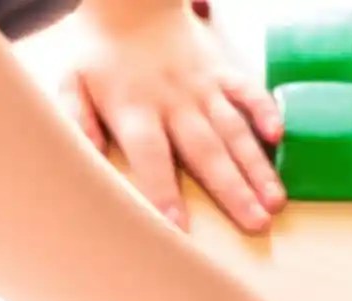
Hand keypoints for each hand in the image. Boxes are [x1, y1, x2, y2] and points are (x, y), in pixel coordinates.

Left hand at [59, 4, 284, 232]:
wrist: (130, 1)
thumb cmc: (100, 51)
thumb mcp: (71, 82)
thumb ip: (77, 119)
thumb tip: (86, 155)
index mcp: (134, 108)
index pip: (151, 156)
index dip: (163, 191)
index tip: (178, 227)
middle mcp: (173, 102)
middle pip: (206, 152)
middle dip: (233, 191)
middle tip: (257, 224)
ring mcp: (202, 88)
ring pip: (234, 131)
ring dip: (257, 167)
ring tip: (276, 201)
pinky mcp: (222, 73)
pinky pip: (249, 91)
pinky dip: (266, 110)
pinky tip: (280, 136)